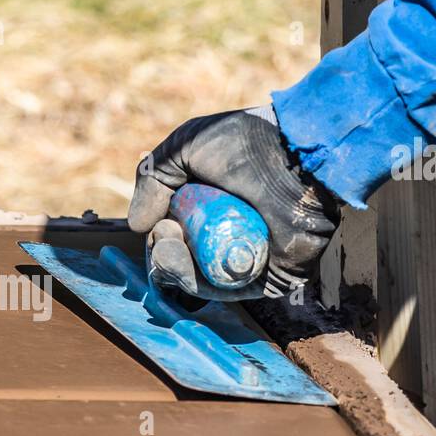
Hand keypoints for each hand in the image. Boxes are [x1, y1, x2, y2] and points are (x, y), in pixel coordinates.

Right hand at [128, 108, 338, 298]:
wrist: (298, 155)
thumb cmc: (247, 144)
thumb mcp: (186, 146)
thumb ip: (153, 177)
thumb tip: (137, 226)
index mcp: (212, 206)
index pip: (175, 234)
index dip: (158, 234)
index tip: (157, 221)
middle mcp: (229, 234)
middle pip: (182, 260)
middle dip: (163, 251)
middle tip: (168, 231)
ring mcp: (248, 258)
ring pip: (197, 280)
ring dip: (173, 266)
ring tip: (170, 243)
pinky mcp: (269, 279)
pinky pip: (225, 291)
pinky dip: (197, 283)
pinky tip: (182, 263)